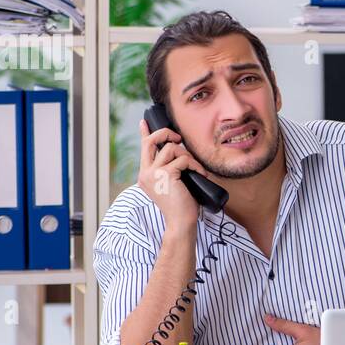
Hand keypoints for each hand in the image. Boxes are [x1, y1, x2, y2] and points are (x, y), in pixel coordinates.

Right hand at [138, 117, 208, 233]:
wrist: (181, 222)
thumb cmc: (181, 205)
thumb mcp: (172, 184)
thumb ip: (170, 169)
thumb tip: (179, 152)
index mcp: (145, 175)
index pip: (143, 149)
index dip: (144, 133)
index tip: (143, 122)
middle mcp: (145, 173)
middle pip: (150, 141)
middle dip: (165, 134)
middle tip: (178, 139)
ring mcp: (153, 174)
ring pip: (170, 148)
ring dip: (187, 155)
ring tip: (195, 168)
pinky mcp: (165, 175)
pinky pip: (183, 160)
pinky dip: (195, 165)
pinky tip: (201, 174)